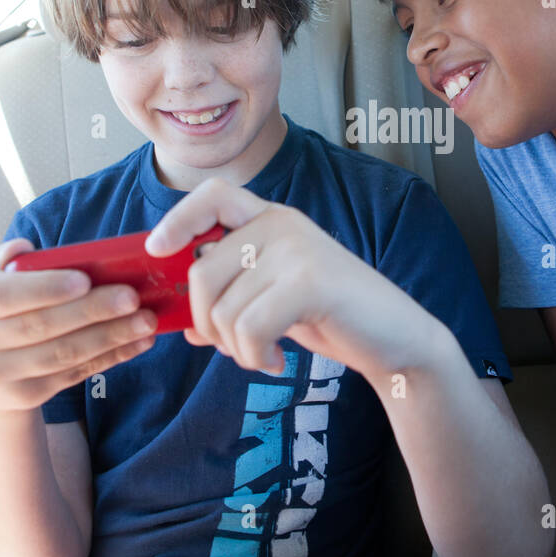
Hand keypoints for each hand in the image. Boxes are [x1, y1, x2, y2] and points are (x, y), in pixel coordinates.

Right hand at [0, 238, 158, 412]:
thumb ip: (8, 260)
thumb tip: (27, 250)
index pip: (1, 295)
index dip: (43, 289)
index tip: (85, 280)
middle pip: (38, 326)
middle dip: (91, 311)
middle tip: (132, 297)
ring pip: (60, 355)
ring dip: (110, 337)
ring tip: (145, 320)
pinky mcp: (21, 397)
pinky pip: (73, 374)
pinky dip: (110, 357)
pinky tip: (137, 342)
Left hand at [144, 177, 440, 381]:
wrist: (397, 340)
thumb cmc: (335, 319)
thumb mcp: (276, 304)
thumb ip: (235, 302)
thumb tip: (184, 326)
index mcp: (272, 220)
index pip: (214, 194)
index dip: (179, 218)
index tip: (158, 250)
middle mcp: (282, 224)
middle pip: (202, 272)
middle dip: (206, 323)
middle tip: (234, 347)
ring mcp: (297, 249)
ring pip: (223, 309)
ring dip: (235, 349)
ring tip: (263, 355)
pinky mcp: (309, 281)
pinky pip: (248, 328)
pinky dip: (254, 356)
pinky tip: (276, 361)